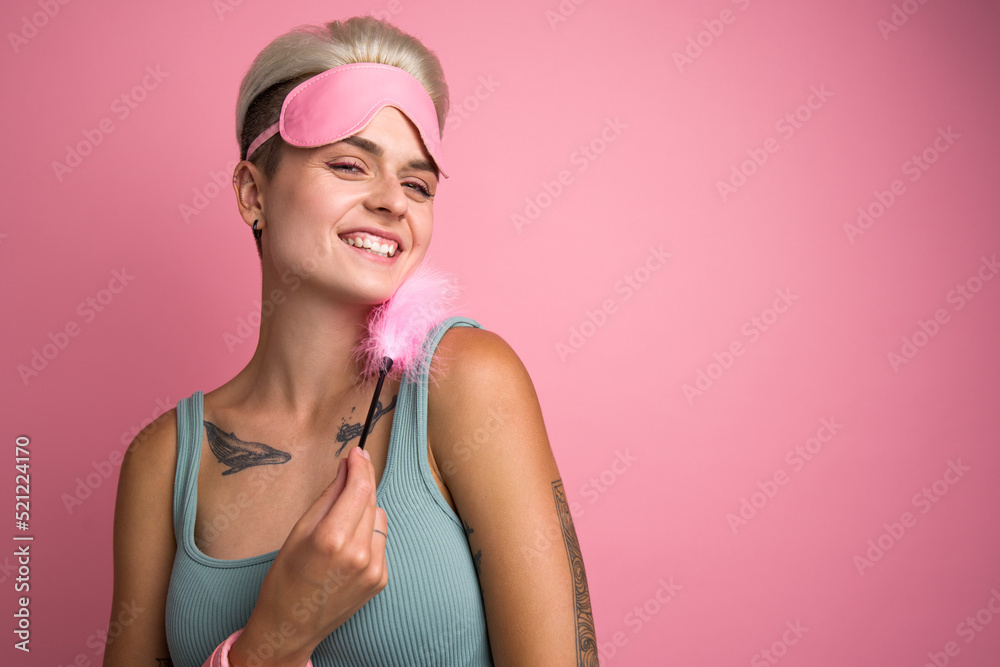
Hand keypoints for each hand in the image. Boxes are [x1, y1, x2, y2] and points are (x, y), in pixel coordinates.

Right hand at [230, 446, 387, 666]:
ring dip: (366, 508)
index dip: (360, 466)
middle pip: (372, 500)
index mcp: (332, 539)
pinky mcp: (381, 580)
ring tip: (343, 517)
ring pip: (379, 518)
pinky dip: (368, 533)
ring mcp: (373, 570)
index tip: (357, 452)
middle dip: (364, 480)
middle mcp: (358, 554)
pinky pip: (380, 541)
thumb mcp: (298, 532)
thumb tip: (346, 468)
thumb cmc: (285, 579)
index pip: (360, 488)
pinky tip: (349, 542)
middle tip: (355, 464)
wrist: (290, 627)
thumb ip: (328, 497)